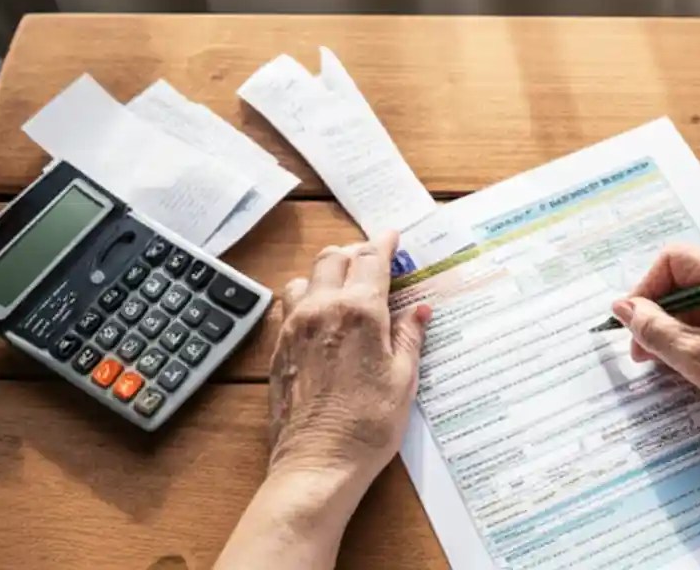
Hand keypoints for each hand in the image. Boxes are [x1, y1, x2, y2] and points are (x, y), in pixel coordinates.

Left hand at [268, 230, 430, 486]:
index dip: (384, 243)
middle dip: (356, 252)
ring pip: (307, 277)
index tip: (393, 236)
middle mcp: (322, 311)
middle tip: (374, 260)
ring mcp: (295, 328)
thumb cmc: (368, 425)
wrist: (319, 462)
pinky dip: (308, 296)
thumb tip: (420, 310)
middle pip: (334, 258)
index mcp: (360, 312)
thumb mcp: (404, 378)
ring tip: (346, 285)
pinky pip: (290, 305)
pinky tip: (322, 314)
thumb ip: (410, 336)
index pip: (372, 260)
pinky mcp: (279, 348)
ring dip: (327, 272)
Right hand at [614, 245, 699, 449]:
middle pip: (685, 279)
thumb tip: (623, 308)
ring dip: (674, 327)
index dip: (647, 288)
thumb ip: (654, 330)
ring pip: (699, 300)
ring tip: (661, 362)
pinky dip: (695, 336)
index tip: (632, 323)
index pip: (675, 259)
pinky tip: (686, 363)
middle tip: (641, 350)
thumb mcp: (697, 360)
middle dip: (657, 312)